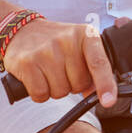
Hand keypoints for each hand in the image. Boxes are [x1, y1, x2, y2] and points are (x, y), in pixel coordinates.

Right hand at [2, 17, 118, 107]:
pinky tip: (37, 78)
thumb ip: (92, 68)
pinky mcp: (27, 62)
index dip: (105, 84)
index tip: (109, 101)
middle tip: (62, 70)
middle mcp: (67, 40)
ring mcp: (46, 50)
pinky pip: (41, 94)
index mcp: (86, 34)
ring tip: (49, 72)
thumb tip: (99, 95)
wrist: (22, 31)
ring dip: (55, 89)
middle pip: (79, 84)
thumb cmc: (56, 42)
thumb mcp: (79, 46)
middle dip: (72, 84)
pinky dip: (40, 93)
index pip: (99, 62)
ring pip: (60, 92)